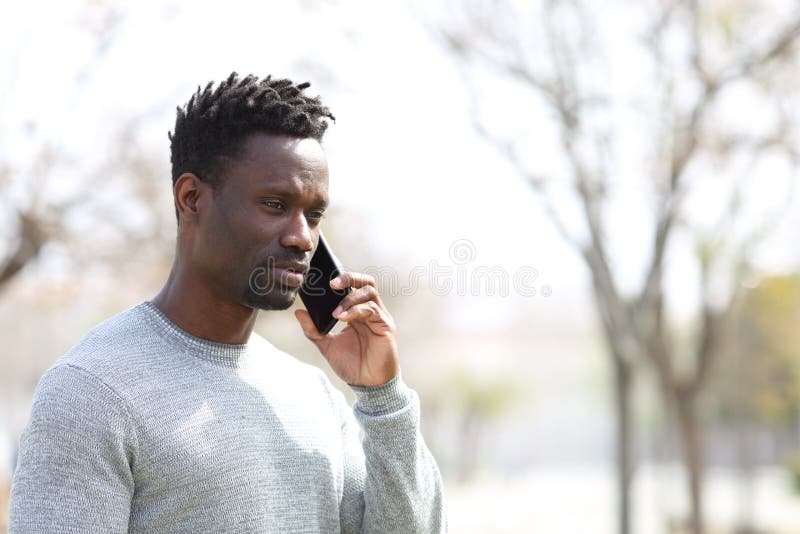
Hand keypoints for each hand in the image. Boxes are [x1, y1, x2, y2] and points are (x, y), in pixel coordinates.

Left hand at [294, 271, 399, 386]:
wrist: (368, 385)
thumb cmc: (351, 364)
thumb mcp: (326, 346)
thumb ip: (313, 329)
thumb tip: (298, 312)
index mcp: (357, 312)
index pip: (352, 286)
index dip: (341, 278)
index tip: (322, 280)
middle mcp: (370, 310)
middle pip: (365, 281)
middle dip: (349, 277)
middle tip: (332, 284)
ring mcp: (379, 317)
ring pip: (369, 291)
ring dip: (349, 298)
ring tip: (336, 313)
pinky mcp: (386, 326)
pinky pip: (372, 309)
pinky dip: (356, 311)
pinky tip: (343, 318)